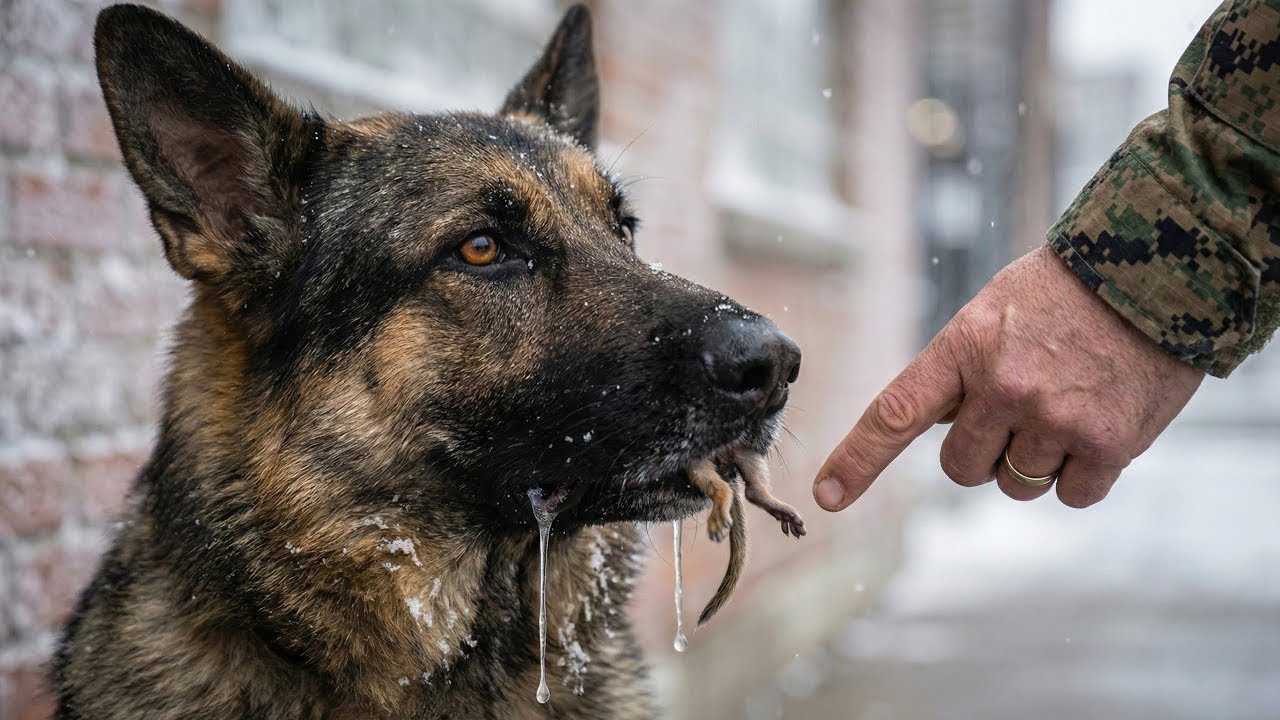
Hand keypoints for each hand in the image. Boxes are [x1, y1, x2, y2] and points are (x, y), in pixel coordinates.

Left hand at [814, 245, 1204, 509]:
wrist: (1158, 271)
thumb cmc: (1065, 292)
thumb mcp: (993, 313)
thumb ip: (962, 371)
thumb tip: (941, 428)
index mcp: (964, 349)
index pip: (895, 414)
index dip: (857, 460)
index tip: (827, 497)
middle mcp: (1003, 388)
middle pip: (960, 469)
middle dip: (981, 452)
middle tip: (1019, 409)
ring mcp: (1054, 419)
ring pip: (1015, 485)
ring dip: (1033, 462)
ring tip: (1067, 406)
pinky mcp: (1107, 445)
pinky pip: (1070, 495)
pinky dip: (1081, 475)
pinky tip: (1098, 427)